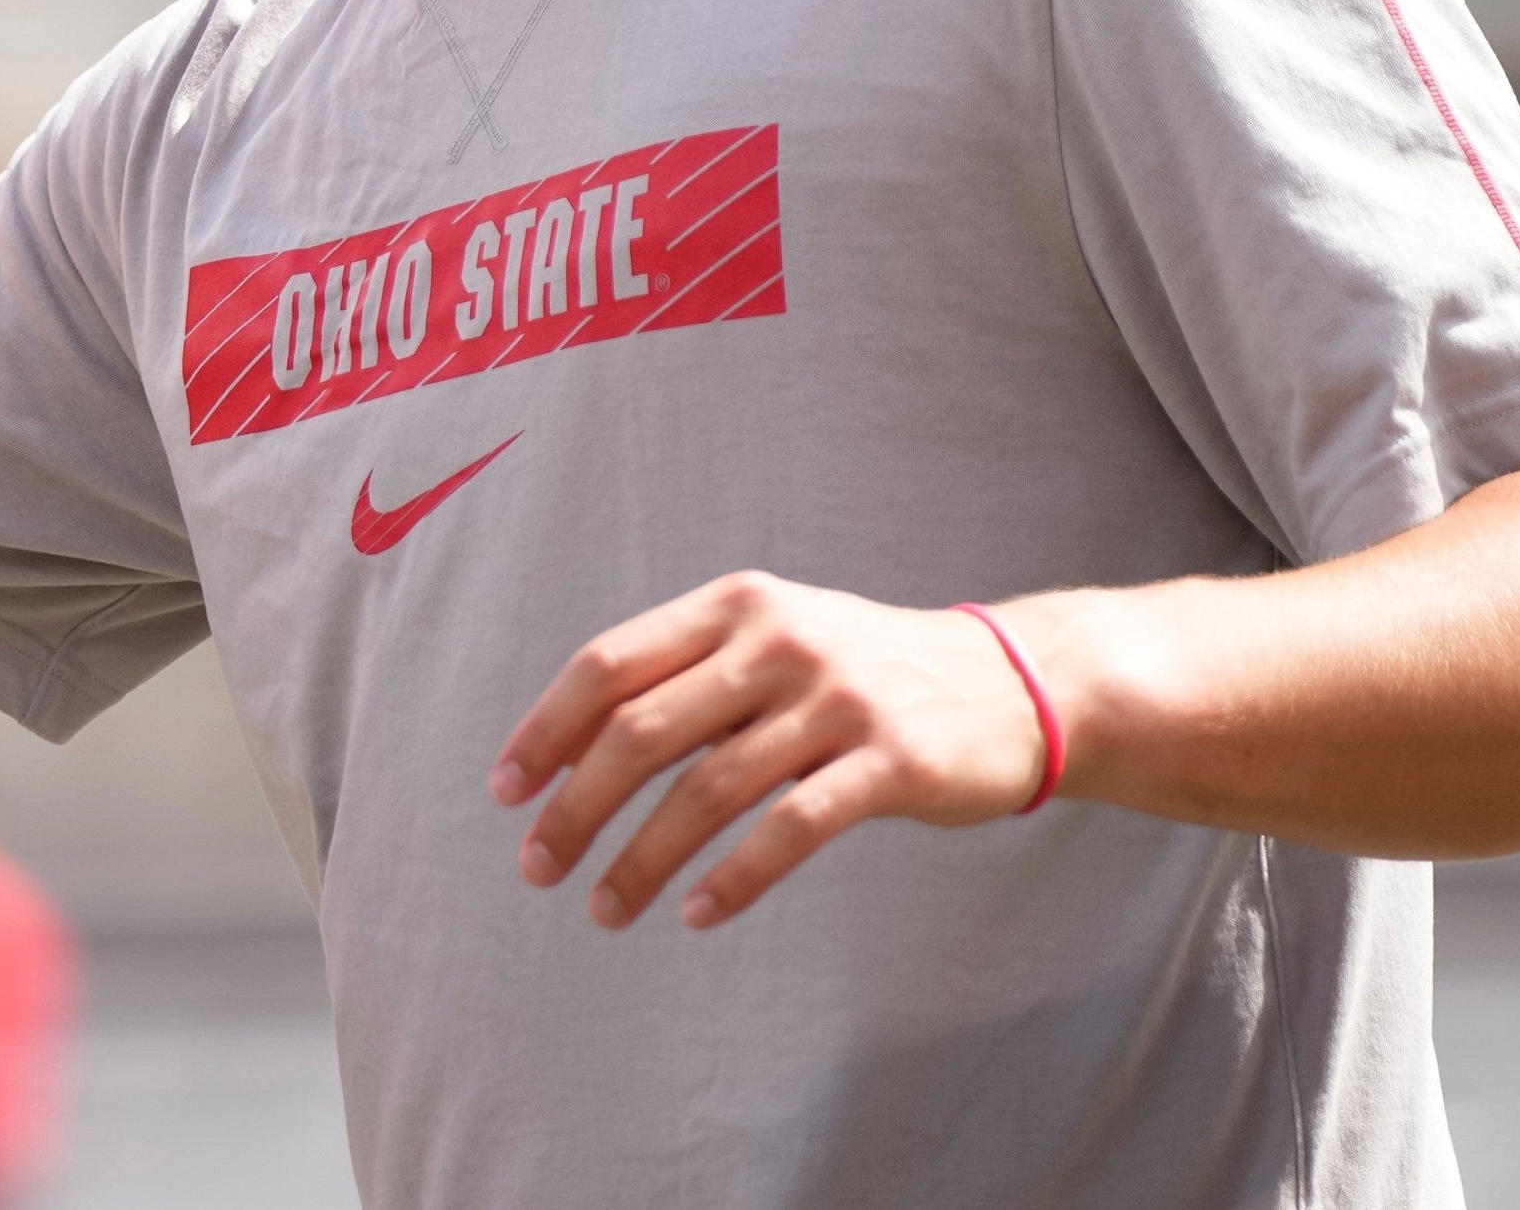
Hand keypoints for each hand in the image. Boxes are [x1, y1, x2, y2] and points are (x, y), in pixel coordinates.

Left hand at [489, 573, 1049, 930]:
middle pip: (640, 733)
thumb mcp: (775, 639)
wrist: (1014, 683)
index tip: (506, 791)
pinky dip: (732, 879)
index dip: (547, 729)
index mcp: (735, 604)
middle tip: (537, 868)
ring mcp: (834, 700)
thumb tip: (573, 747)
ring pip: (706, 791)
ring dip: (641, 860)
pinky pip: (789, 829)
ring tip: (603, 911)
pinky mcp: (888, 761)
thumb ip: (689, 676)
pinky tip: (694, 914)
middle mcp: (776, 641)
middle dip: (575, 807)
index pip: (609, 664)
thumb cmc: (866, 671)